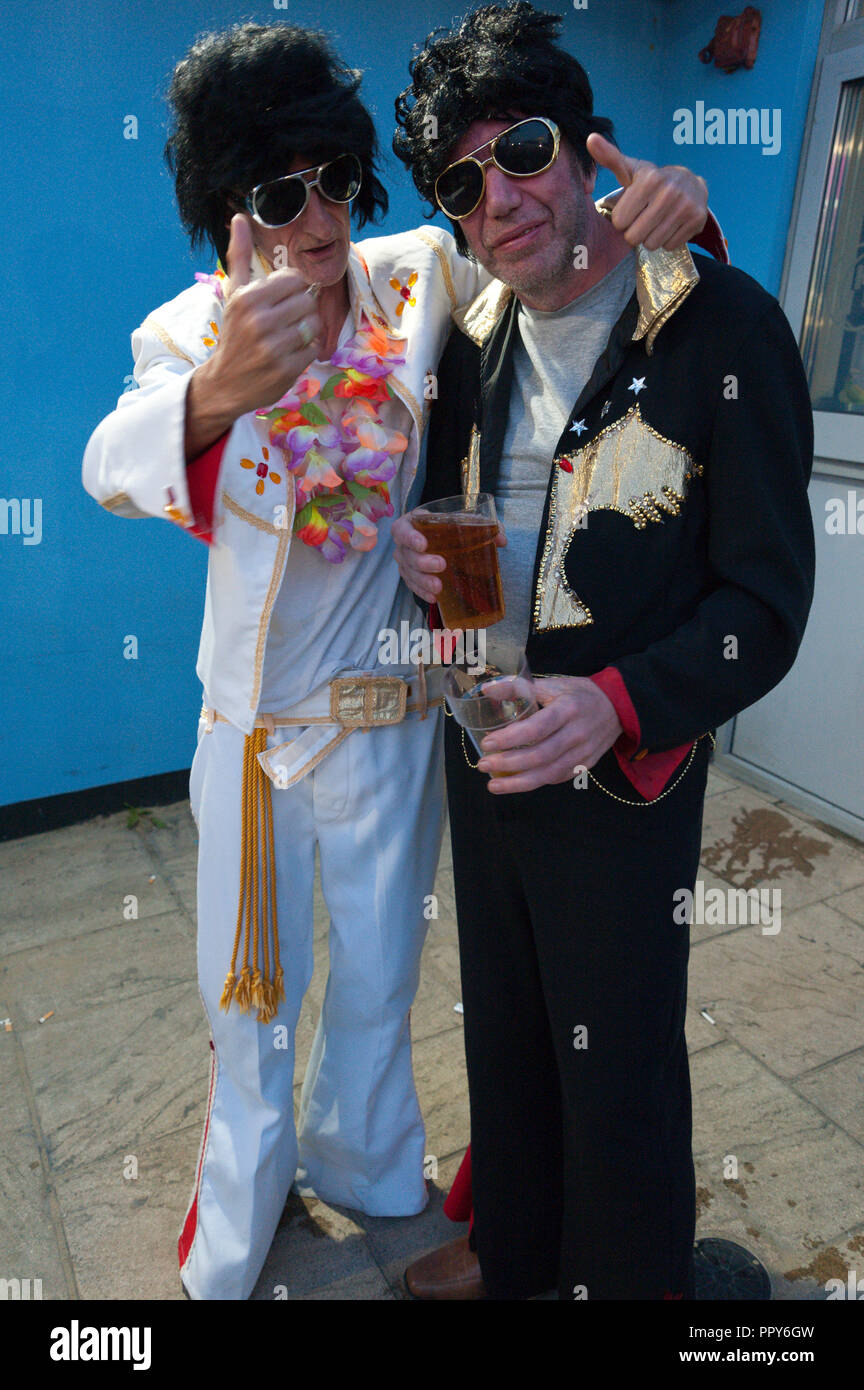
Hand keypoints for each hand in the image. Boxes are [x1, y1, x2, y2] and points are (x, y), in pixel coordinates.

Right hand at [210, 214, 322, 412]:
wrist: (225, 382)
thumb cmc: (234, 333)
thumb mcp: (233, 293)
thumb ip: (240, 255)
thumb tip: (239, 217)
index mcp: (248, 298)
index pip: (295, 279)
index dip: (294, 289)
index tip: (282, 300)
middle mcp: (259, 322)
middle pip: (307, 302)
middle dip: (300, 312)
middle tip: (285, 323)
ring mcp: (273, 347)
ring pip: (314, 325)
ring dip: (306, 332)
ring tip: (288, 338)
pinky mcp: (286, 369)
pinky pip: (314, 349)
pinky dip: (307, 351)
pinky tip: (289, 354)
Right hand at [392, 512, 505, 603]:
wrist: (444, 537)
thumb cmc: (451, 526)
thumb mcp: (464, 521)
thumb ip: (483, 525)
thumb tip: (501, 539)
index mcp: (413, 523)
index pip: (402, 529)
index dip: (409, 537)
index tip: (423, 544)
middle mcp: (404, 543)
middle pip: (407, 554)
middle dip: (422, 562)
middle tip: (441, 565)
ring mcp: (405, 561)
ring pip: (408, 573)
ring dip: (423, 581)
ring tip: (438, 588)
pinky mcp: (410, 576)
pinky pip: (412, 586)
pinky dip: (422, 592)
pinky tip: (434, 598)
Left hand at [476, 675, 622, 793]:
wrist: (618, 707)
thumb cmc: (580, 694)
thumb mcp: (553, 684)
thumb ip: (519, 687)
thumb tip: (486, 690)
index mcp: (568, 709)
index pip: (536, 728)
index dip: (510, 738)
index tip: (487, 743)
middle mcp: (577, 733)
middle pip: (540, 756)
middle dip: (508, 764)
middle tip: (483, 764)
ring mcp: (584, 753)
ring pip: (548, 773)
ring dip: (518, 783)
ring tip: (493, 785)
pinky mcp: (586, 765)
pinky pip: (557, 777)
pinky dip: (536, 782)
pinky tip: (516, 783)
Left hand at [587, 133, 707, 250]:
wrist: (691, 184)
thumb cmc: (652, 181)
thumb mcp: (631, 170)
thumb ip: (610, 158)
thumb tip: (590, 139)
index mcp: (649, 179)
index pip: (619, 222)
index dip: (622, 219)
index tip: (632, 208)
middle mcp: (669, 191)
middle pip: (634, 237)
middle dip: (635, 231)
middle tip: (643, 217)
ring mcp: (685, 206)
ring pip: (651, 244)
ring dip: (650, 237)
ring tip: (657, 221)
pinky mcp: (697, 220)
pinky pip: (669, 246)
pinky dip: (667, 240)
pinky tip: (670, 224)